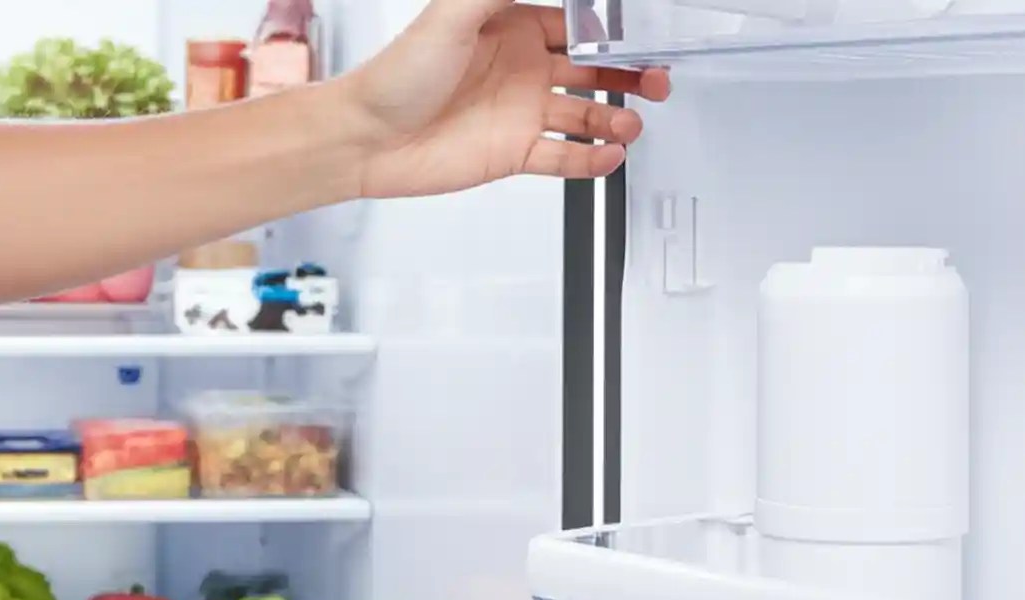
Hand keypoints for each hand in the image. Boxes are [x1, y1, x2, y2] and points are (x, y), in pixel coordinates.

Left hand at [340, 0, 670, 198]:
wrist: (366, 139)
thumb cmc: (397, 73)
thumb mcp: (453, 14)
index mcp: (511, 27)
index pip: (575, 24)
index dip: (609, 30)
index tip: (640, 33)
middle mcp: (520, 69)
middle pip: (592, 70)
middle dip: (629, 74)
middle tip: (658, 79)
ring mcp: (520, 112)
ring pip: (585, 114)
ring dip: (615, 118)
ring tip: (632, 123)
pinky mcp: (513, 153)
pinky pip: (565, 157)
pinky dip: (592, 160)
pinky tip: (611, 156)